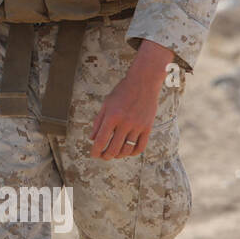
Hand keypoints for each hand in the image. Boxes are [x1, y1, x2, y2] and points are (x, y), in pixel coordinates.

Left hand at [90, 40, 172, 159]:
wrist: (143, 82)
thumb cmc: (121, 92)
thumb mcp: (106, 104)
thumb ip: (98, 122)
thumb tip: (92, 139)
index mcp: (112, 117)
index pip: (101, 140)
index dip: (95, 151)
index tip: (93, 155)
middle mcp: (125, 123)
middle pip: (113, 149)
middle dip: (105, 156)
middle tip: (102, 156)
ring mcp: (138, 126)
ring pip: (127, 150)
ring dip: (118, 155)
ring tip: (113, 154)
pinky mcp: (148, 127)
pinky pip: (141, 146)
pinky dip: (133, 153)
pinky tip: (127, 152)